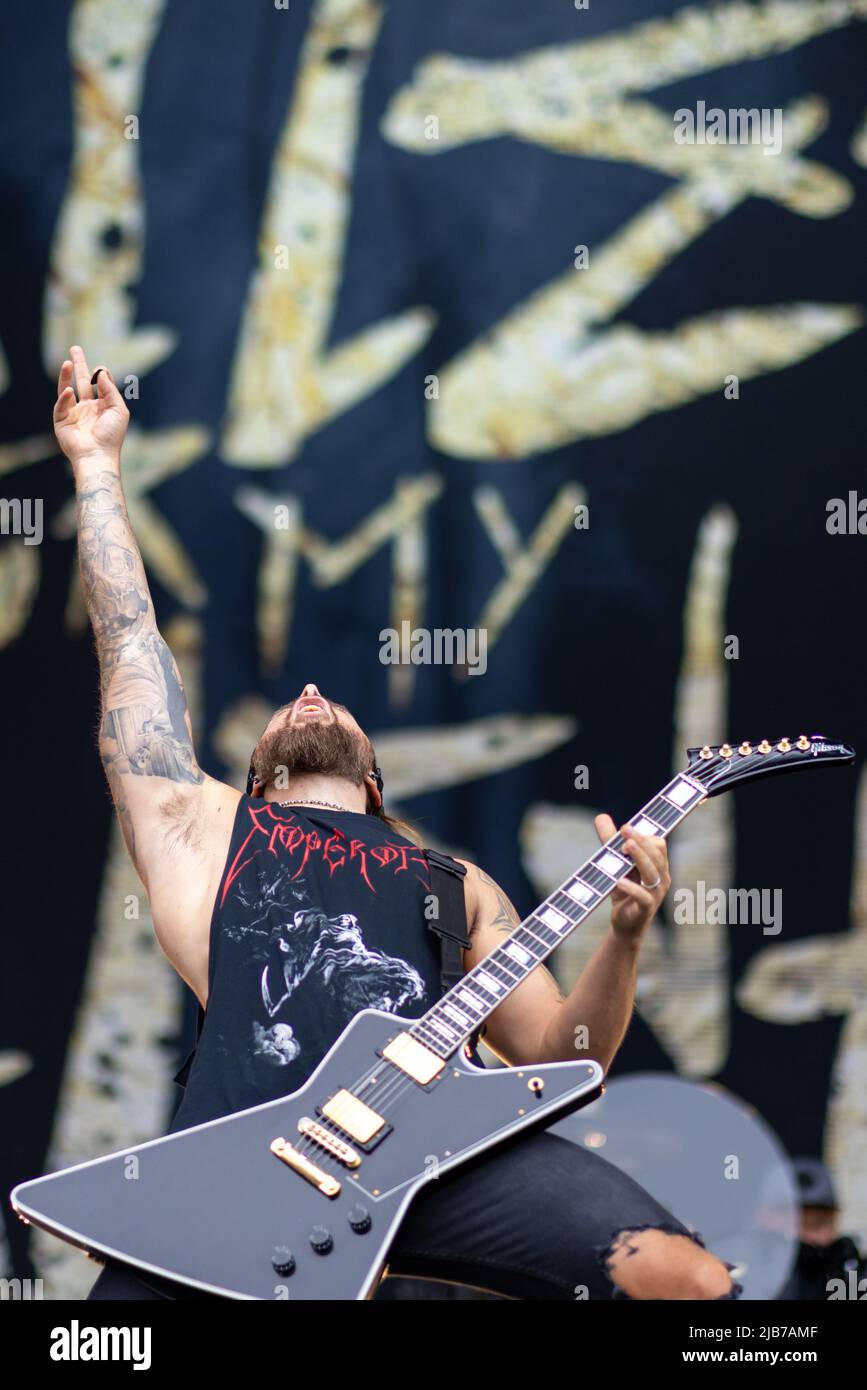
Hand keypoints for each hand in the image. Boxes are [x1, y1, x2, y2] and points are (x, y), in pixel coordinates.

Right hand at [53, 345, 128, 469]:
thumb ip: (110, 390)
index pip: (98, 385)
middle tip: (74, 348)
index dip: (99, 375)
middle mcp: (87, 409)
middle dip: (79, 365)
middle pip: (82, 382)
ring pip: (67, 390)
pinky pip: (61, 405)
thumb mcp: (118, 410)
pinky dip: (64, 397)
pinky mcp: (62, 421)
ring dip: (66, 375)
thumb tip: (102, 371)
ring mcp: (74, 414)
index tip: (100, 369)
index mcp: (102, 407)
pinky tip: (69, 391)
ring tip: (67, 362)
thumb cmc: (111, 435)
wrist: (97, 454)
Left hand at [594, 813, 669, 942]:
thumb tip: (601, 816)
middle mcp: (661, 876)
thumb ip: (610, 841)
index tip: (626, 827)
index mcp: (657, 864)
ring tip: (624, 848)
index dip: (645, 834)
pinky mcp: (646, 908)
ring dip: (639, 857)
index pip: (659, 844)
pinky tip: (619, 881)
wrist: (624, 923)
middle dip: (641, 840)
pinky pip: (643, 896)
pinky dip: (632, 888)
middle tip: (624, 831)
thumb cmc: (623, 890)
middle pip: (657, 853)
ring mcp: (656, 893)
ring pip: (653, 872)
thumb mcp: (615, 863)